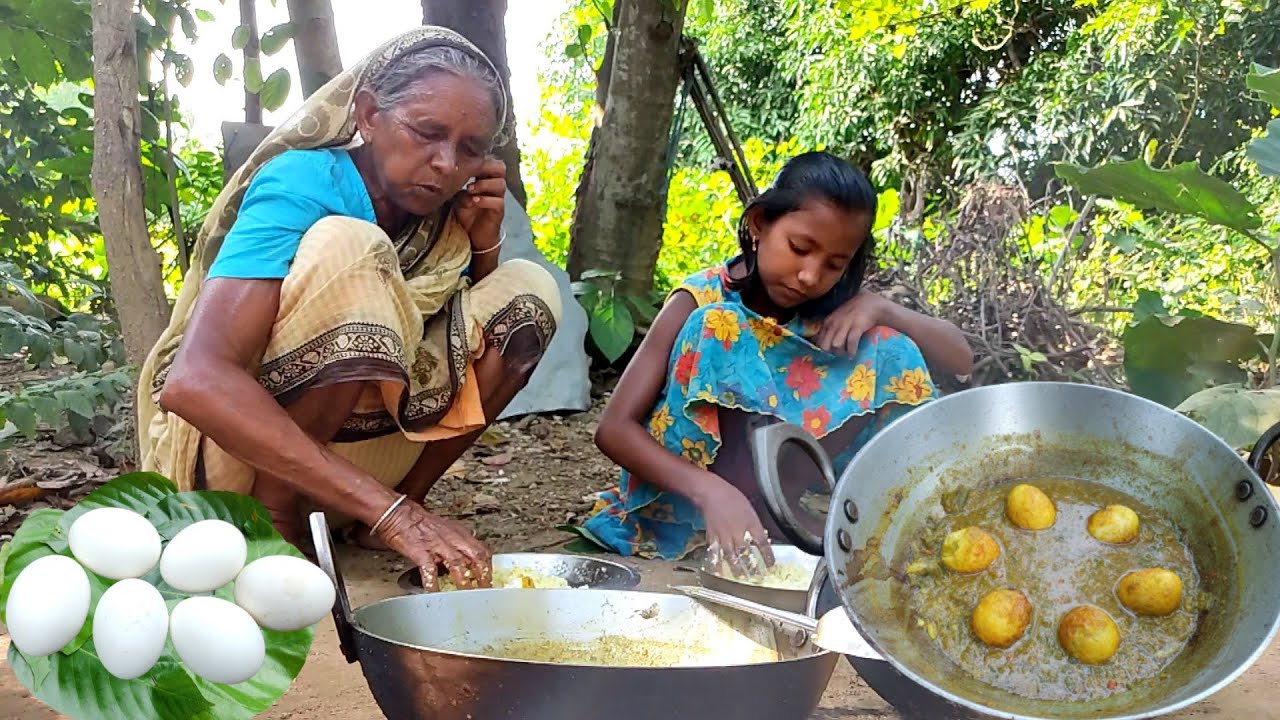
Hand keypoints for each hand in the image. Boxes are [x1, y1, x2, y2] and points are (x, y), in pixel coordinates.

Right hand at [374, 501, 492, 590]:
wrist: (397, 513)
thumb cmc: (420, 523)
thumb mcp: (446, 528)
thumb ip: (459, 541)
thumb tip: (469, 555)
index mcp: (458, 533)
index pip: (482, 549)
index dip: (488, 566)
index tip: (490, 580)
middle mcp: (451, 538)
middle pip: (475, 556)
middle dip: (482, 574)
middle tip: (484, 590)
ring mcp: (436, 545)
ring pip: (457, 563)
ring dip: (463, 580)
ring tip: (466, 595)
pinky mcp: (420, 551)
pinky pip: (429, 569)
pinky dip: (433, 582)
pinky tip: (435, 592)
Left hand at [454, 157, 506, 253]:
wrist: (473, 236)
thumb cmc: (467, 213)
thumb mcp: (459, 196)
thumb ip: (459, 184)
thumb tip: (453, 174)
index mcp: (486, 179)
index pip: (491, 162)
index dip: (481, 160)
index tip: (466, 164)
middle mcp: (495, 187)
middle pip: (501, 168)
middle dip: (486, 168)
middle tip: (472, 175)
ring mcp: (498, 199)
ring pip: (500, 184)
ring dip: (483, 185)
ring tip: (470, 190)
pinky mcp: (499, 213)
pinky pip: (498, 202)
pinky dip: (484, 200)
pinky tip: (474, 201)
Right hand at [695, 475, 774, 576]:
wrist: (712, 493)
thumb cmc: (732, 498)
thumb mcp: (750, 510)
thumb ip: (754, 526)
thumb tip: (760, 539)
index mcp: (750, 522)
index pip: (762, 542)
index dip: (768, 555)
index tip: (771, 565)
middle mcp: (738, 531)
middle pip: (747, 552)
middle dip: (752, 566)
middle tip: (757, 577)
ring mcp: (724, 535)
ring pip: (732, 555)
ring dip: (737, 568)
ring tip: (741, 578)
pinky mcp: (712, 537)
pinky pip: (715, 553)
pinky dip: (716, 564)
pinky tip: (718, 573)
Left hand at [815, 291, 891, 355]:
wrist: (871, 304)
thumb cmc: (853, 313)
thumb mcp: (838, 319)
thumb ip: (830, 330)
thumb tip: (821, 344)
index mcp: (828, 322)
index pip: (818, 341)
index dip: (822, 351)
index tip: (829, 356)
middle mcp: (834, 323)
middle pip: (825, 346)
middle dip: (831, 354)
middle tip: (838, 357)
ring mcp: (845, 324)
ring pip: (836, 345)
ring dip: (841, 353)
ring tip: (846, 355)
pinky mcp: (857, 326)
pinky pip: (851, 342)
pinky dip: (852, 351)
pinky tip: (853, 355)